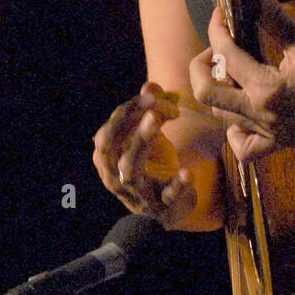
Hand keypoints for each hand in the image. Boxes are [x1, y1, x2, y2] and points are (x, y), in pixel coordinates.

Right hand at [91, 83, 198, 228]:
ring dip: (142, 141)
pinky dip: (175, 185)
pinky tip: (186, 172)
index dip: (130, 108)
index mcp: (109, 157)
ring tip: (156, 119)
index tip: (154, 94)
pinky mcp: (161, 210)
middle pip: (112, 147)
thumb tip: (151, 85)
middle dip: (129, 121)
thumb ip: (150, 110)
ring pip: (130, 168)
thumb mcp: (152, 137)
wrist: (170, 209)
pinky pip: (165, 197)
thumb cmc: (155, 167)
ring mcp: (137, 195)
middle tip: (152, 102)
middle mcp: (115, 176)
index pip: (111, 128)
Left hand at [188, 0, 294, 163]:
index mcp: (266, 88)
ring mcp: (270, 133)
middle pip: (207, 93)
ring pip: (223, 118)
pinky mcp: (282, 143)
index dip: (217, 27)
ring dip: (218, 92)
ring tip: (230, 71)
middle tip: (216, 46)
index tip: (222, 13)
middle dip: (202, 64)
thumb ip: (273, 14)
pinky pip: (246, 149)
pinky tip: (243, 114)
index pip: (225, 55)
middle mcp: (262, 116)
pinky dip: (236, 133)